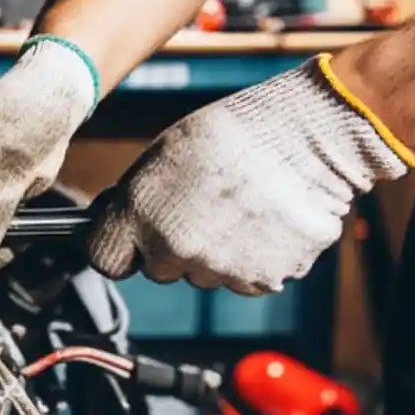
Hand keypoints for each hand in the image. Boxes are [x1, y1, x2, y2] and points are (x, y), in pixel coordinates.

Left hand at [87, 56, 413, 294]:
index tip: (130, 238)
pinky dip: (254, 260)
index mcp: (141, 214)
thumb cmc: (235, 134)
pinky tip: (265, 223)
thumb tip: (121, 220)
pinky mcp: (263, 279)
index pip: (105, 259)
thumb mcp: (164, 154)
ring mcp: (220, 269)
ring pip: (205, 276)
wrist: (309, 136)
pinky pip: (246, 280)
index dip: (119, 246)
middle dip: (171, 248)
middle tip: (201, 209)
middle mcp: (175, 249)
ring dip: (215, 254)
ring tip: (240, 209)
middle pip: (158, 271)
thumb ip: (137, 199)